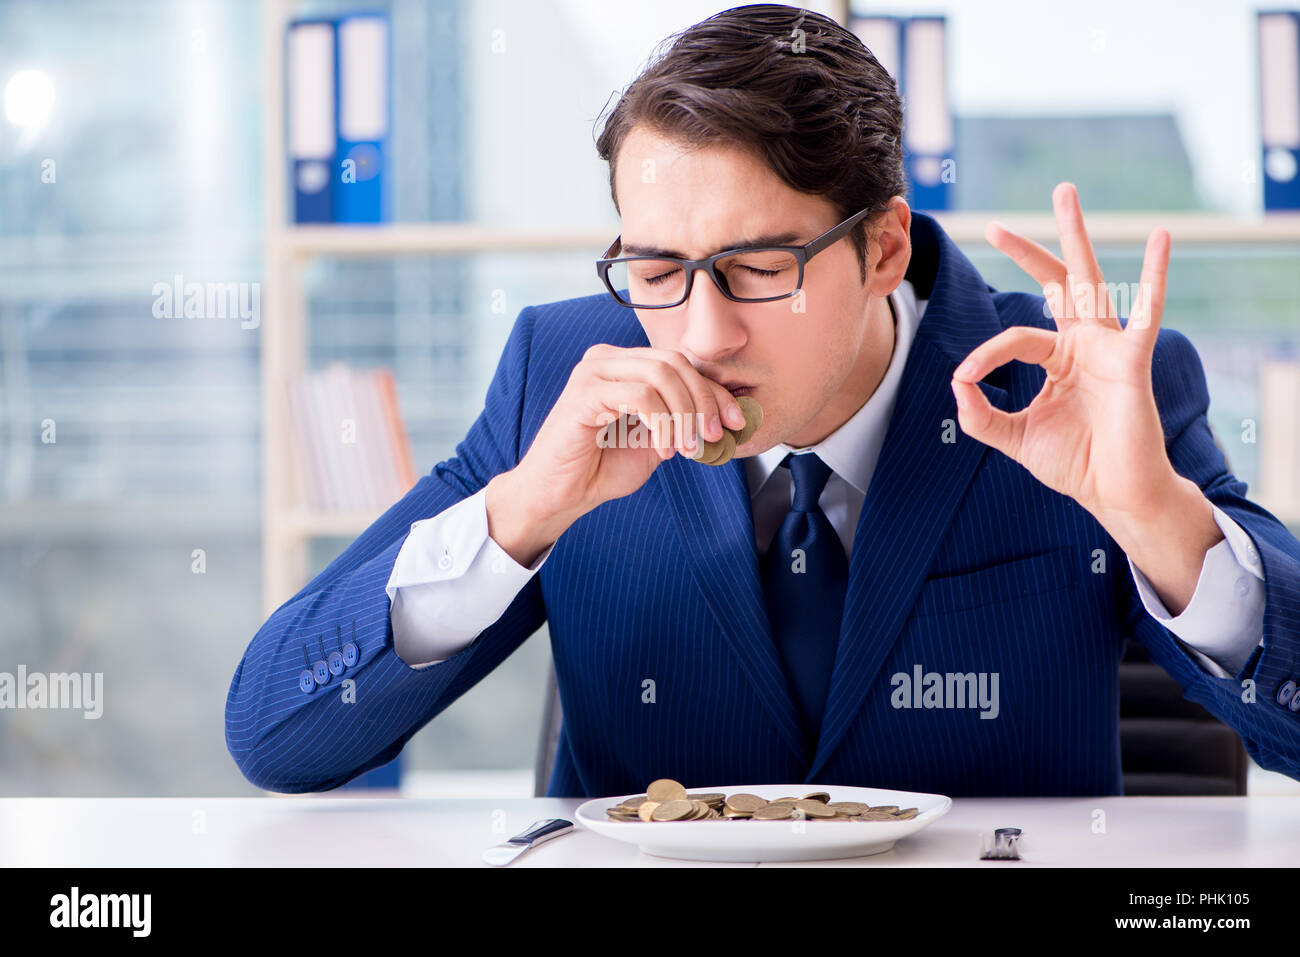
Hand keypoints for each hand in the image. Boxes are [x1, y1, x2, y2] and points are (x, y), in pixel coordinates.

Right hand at [487, 345, 745, 565]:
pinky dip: (662, 425)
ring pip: (661, 375)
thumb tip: (726, 416)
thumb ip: (683, 421)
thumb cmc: (601, 468)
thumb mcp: (656, 441)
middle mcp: (608, 359)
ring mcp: (594, 371)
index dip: (714, 391)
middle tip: (712, 437)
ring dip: (684, 415)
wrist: (559, 495)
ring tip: (686, 449)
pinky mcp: (584, 391)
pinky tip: (662, 452)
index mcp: (625, 365)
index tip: (736, 422)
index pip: (681, 363)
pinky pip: (640, 395)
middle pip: (675, 363)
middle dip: (704, 401)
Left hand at [950, 182, 1177, 521]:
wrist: (1113, 492)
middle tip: (995, 225)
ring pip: (1088, 282)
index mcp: (1058, 358)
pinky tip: (1161, 238)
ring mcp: (1108, 347)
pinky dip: (1153, 276)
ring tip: (1064, 195)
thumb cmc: (1074, 464)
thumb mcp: (1012, 438)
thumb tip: (954, 383)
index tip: (964, 378)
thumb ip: (979, 414)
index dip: (983, 356)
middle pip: (1053, 284)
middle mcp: (1083, 344)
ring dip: (1074, 237)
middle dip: (1027, 252)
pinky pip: (1146, 312)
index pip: (1012, 337)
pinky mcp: (1133, 359)